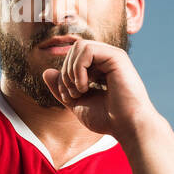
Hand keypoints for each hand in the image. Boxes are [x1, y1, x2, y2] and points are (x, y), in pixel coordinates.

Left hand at [42, 39, 157, 139]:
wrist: (128, 127)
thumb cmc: (107, 119)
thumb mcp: (76, 103)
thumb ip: (62, 88)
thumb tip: (46, 72)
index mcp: (100, 68)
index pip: (72, 58)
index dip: (63, 76)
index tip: (68, 97)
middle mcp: (107, 59)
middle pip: (74, 49)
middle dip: (65, 72)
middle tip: (72, 94)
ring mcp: (113, 56)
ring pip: (79, 46)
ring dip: (71, 70)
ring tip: (79, 90)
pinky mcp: (117, 56)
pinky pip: (87, 49)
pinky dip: (78, 68)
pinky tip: (85, 87)